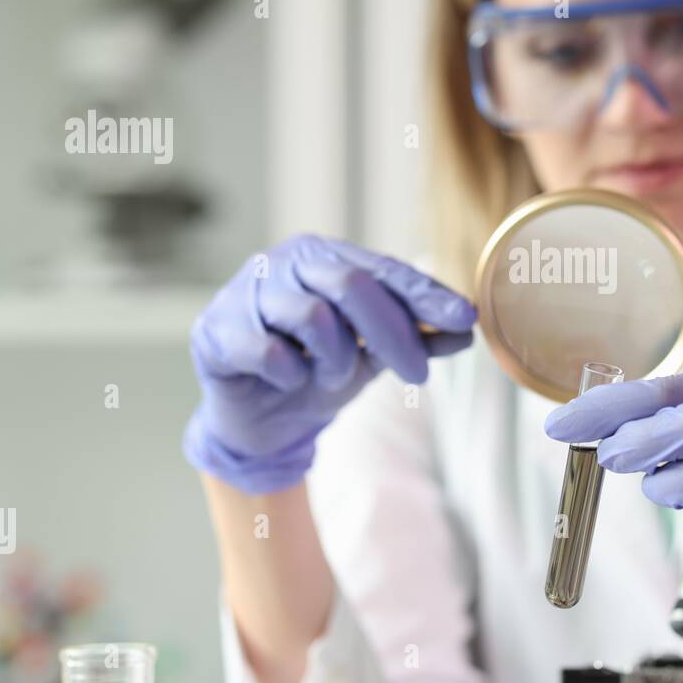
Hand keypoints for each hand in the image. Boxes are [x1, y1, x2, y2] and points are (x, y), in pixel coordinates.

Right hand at [183, 234, 475, 493]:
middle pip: (353, 285)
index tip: (465, 319)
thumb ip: (416, 339)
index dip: (427, 295)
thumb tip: (466, 331)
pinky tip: (289, 381)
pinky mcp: (217, 330)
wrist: (262, 424)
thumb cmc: (318, 374)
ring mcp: (246, 292)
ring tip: (331, 377)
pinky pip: (270, 352)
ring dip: (337, 361)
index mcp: (326, 257)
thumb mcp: (375, 357)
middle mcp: (285, 262)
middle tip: (418, 375)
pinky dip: (292, 376)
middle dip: (394, 334)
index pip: (385, 270)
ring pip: (313, 317)